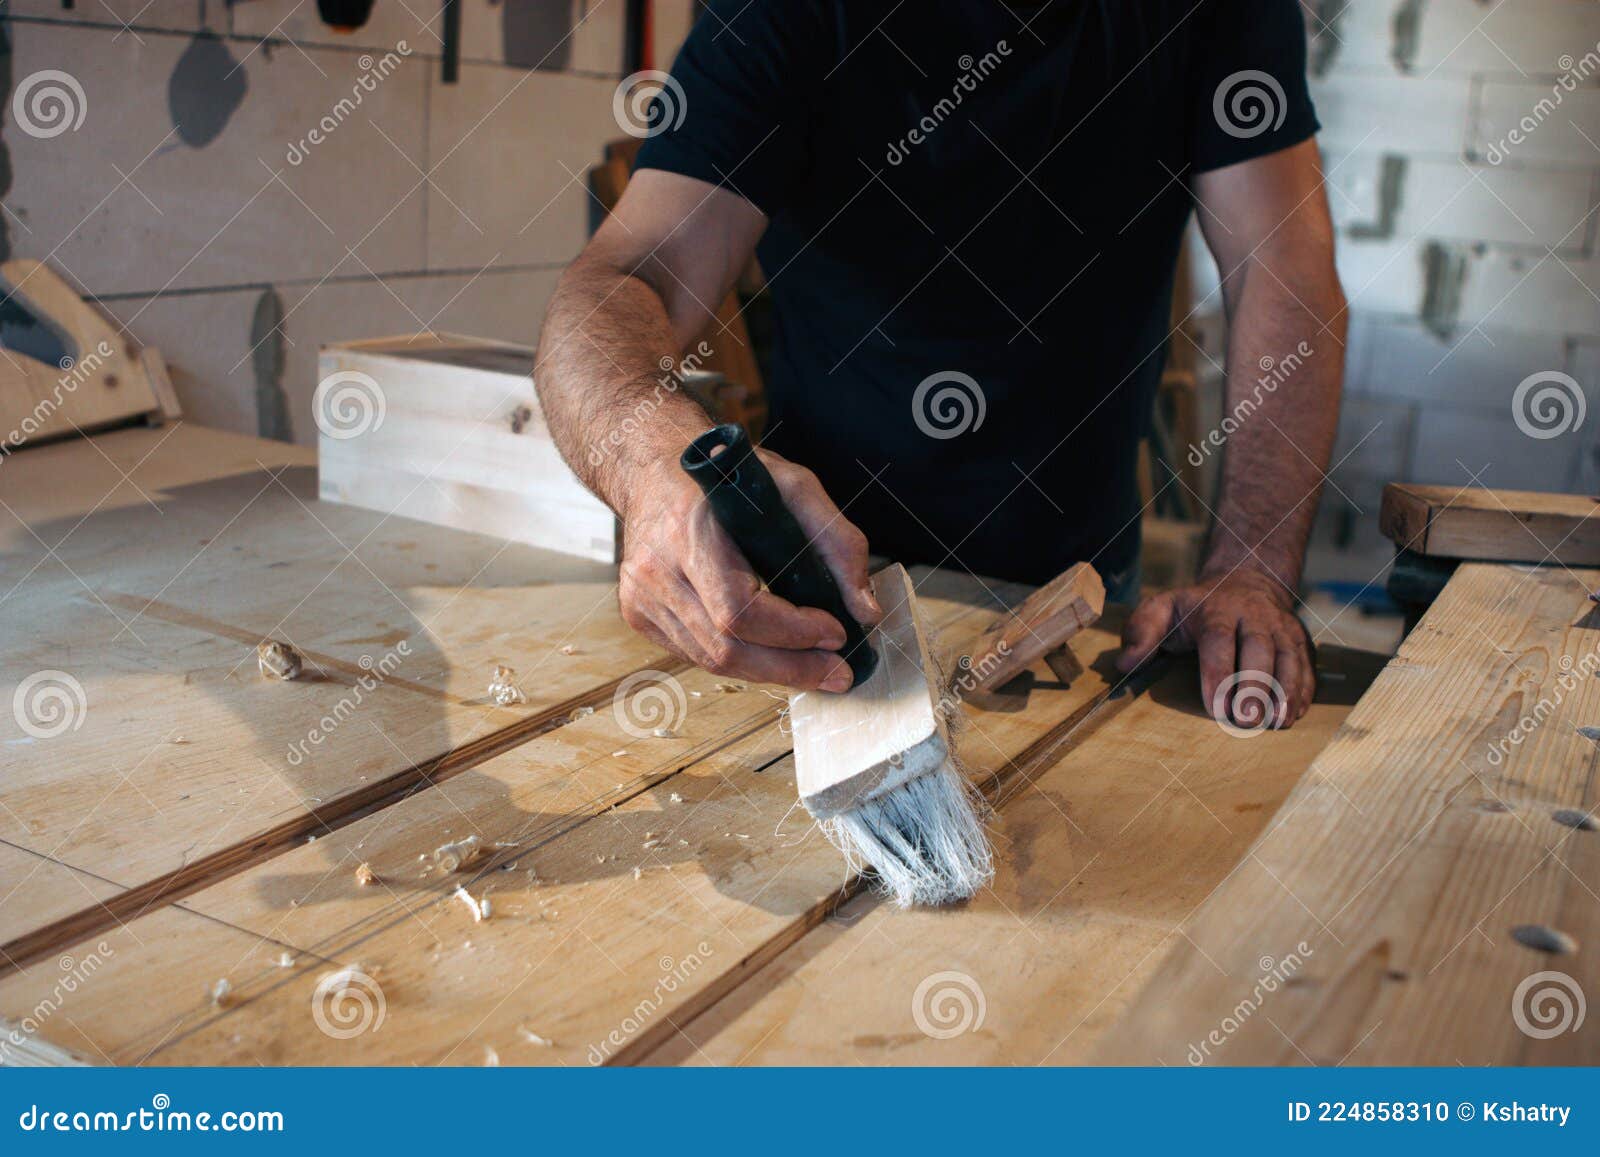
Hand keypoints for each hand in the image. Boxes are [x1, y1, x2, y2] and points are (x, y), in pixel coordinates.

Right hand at [616, 447, 881, 691]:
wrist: (656, 471)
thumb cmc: (726, 478)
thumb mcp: (793, 486)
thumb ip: (838, 542)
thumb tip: (864, 610)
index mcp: (691, 529)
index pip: (738, 608)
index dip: (791, 632)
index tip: (835, 632)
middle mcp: (656, 568)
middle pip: (725, 648)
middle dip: (790, 668)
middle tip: (837, 673)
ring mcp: (641, 596)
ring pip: (711, 661)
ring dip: (771, 672)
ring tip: (814, 668)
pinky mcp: (638, 613)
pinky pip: (696, 655)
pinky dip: (740, 660)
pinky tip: (770, 652)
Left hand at [1116, 568, 1312, 728]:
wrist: (1245, 580)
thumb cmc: (1195, 608)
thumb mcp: (1162, 609)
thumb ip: (1141, 632)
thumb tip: (1125, 664)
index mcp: (1217, 610)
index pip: (1219, 641)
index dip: (1219, 674)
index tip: (1216, 708)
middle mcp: (1254, 616)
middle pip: (1260, 648)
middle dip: (1255, 686)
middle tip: (1247, 721)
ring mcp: (1281, 626)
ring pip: (1289, 656)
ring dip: (1286, 690)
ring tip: (1277, 723)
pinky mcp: (1300, 639)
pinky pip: (1307, 664)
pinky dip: (1304, 690)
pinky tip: (1294, 715)